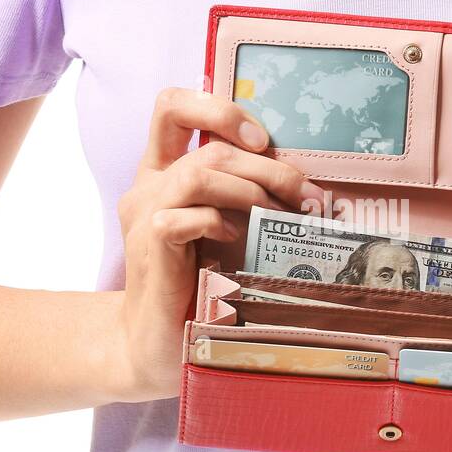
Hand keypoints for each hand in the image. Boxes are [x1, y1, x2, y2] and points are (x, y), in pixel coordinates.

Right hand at [116, 88, 323, 398]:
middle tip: (306, 196)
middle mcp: (149, 185)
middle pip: (208, 145)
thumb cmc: (196, 286)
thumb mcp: (222, 231)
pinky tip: (238, 240)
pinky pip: (186, 215)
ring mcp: (145, 213)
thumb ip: (242, 199)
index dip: (218, 109)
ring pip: (199, 173)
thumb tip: (305, 187)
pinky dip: (219, 221)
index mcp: (162, 173)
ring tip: (281, 217)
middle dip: (267, 166)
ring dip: (251, 191)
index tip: (261, 140)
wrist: (153, 343)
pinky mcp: (150, 244)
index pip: (173, 107)